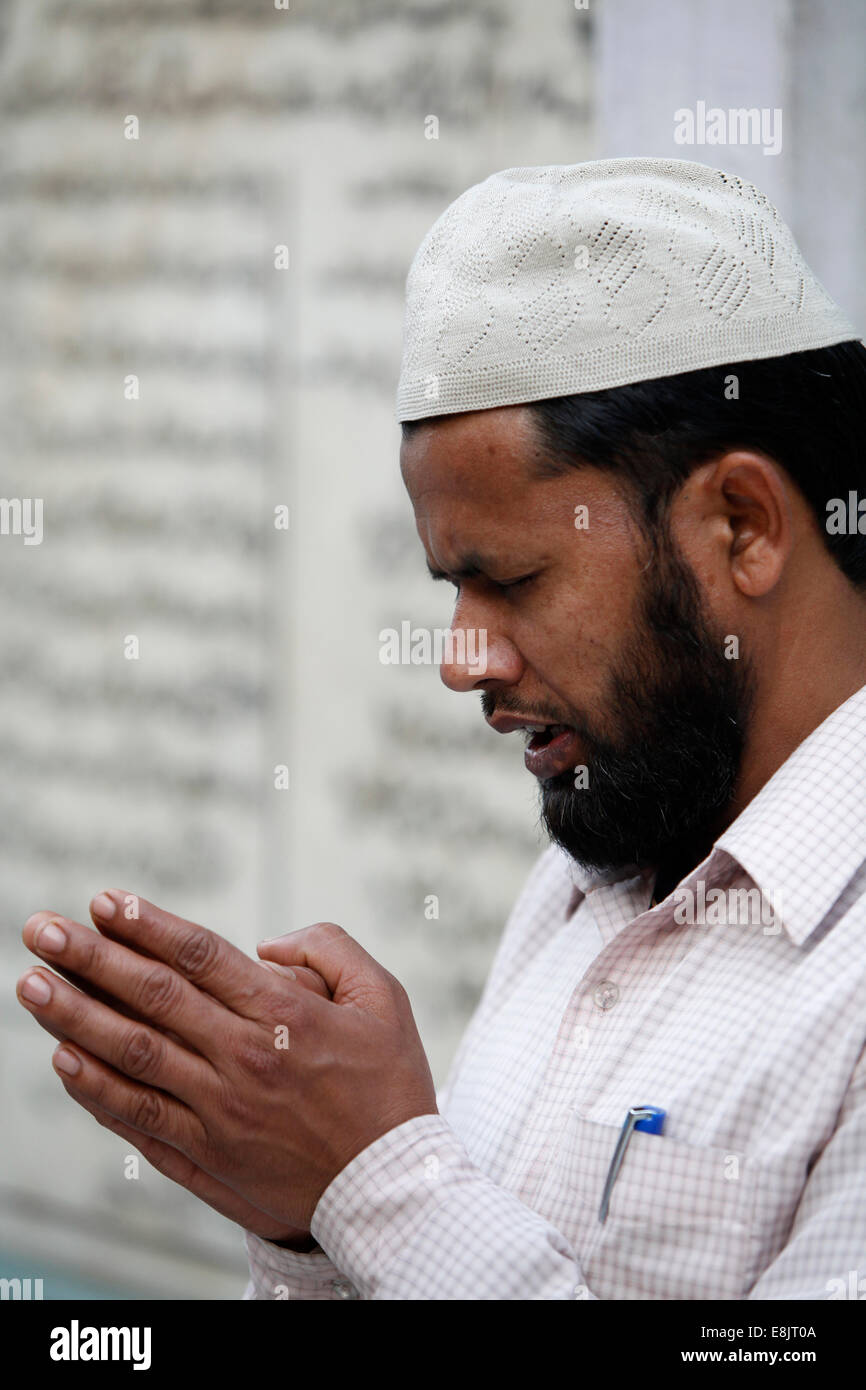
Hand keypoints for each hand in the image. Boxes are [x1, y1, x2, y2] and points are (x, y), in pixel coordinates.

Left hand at [17, 892, 436, 1231]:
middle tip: (40, 928)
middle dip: (90, 959)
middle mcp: (244, 1060)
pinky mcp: (207, 1155)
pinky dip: (97, 1089)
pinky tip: (64, 1060)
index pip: (201, 957)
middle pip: (153, 999)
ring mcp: (219, 1112)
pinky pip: (138, 1118)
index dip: (147, 925)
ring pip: (133, 1056)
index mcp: (286, 1016)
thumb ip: (330, 950)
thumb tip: (267, 943)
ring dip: (75, 1017)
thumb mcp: (385, 999)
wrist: (392, 1190)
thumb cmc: (390, 1088)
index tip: (102, 901)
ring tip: (31, 985)